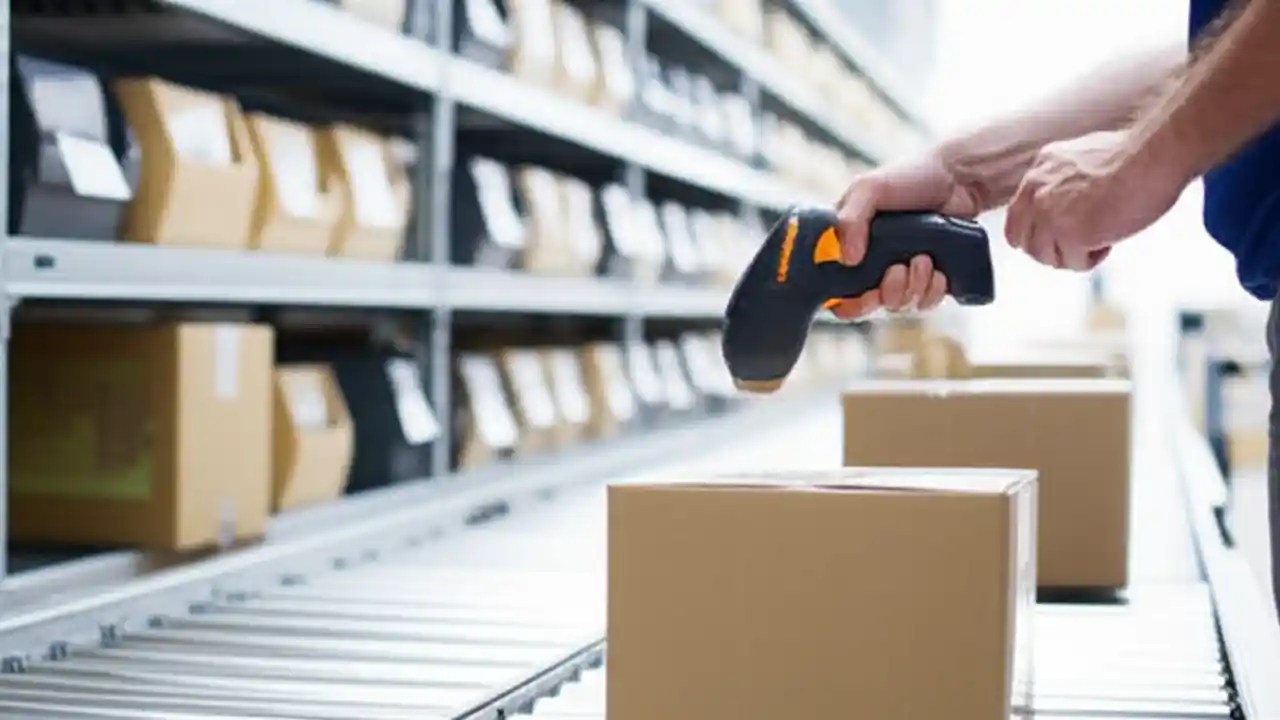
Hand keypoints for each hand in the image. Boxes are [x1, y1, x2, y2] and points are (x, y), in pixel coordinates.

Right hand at [831, 152, 983, 319]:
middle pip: (868, 304)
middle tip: (898, 269)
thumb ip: (850, 219)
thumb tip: (847, 259)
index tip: (864, 294)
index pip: (834, 288)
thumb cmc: (909, 177)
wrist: (959, 178)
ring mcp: (900, 272)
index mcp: (848, 243)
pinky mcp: (927, 278)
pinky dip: (932, 291)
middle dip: (888, 293)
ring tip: (924, 258)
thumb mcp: (869, 188)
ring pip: (899, 305)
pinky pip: (925, 303)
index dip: (845, 301)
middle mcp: (871, 263)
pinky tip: (939, 271)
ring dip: (913, 287)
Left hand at [1004, 130, 1190, 270]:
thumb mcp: (1083, 159)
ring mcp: (1049, 214)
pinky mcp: (1069, 234)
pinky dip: (1091, 259)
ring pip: (1045, 256)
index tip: (1056, 239)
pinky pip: (1073, 263)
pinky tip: (1109, 241)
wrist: (1155, 155)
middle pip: (1024, 241)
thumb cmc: (1136, 156)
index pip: (1017, 216)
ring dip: (1072, 256)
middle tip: (1078, 247)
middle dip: (1050, 250)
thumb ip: (1064, 183)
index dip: (1036, 234)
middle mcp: (1036, 191)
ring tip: (1101, 239)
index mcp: (1040, 170)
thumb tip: (1066, 209)